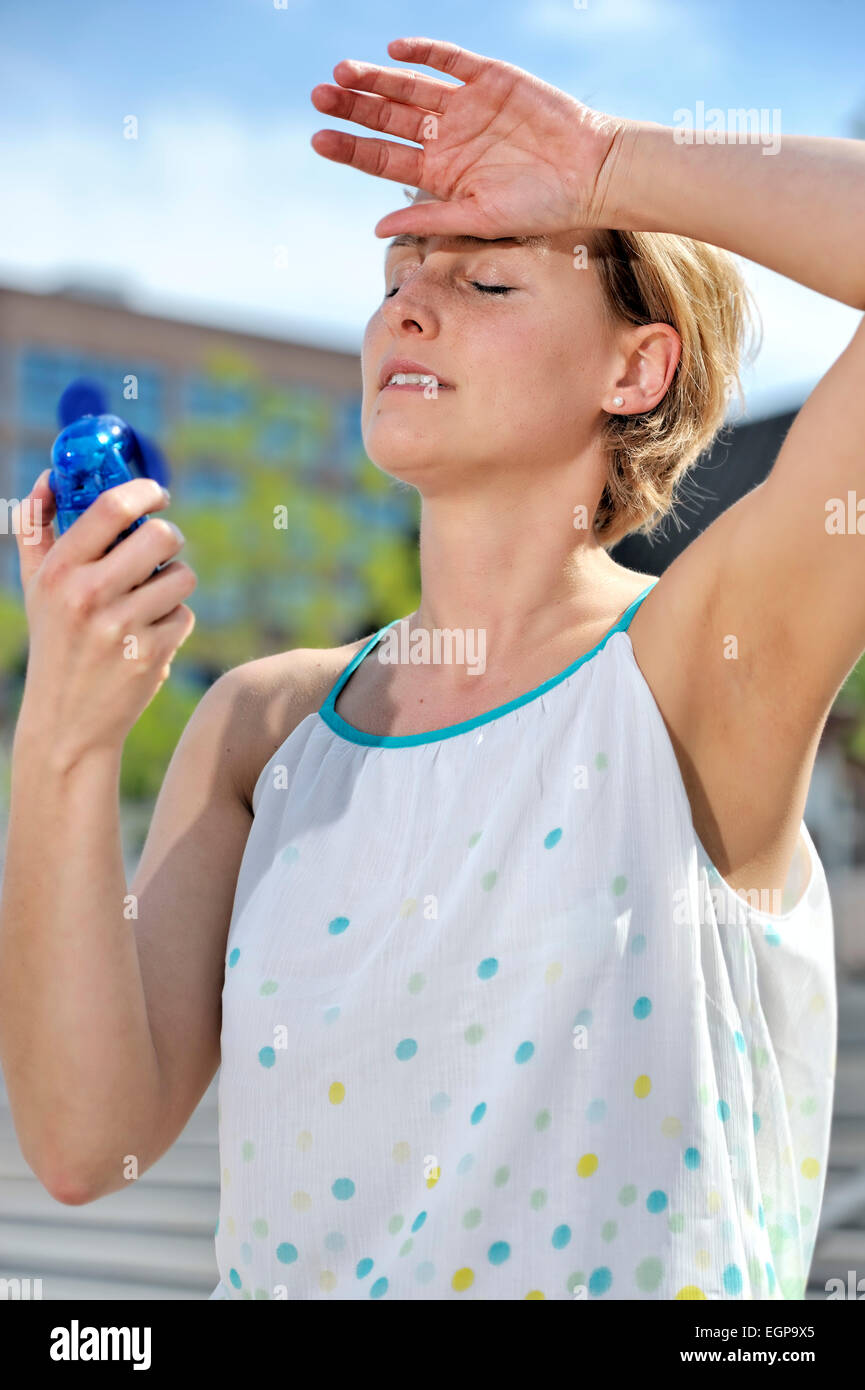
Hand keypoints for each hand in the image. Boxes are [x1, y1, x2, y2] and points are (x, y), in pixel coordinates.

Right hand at [13, 472, 197, 766]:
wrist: (67, 721)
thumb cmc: (55, 640)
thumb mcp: (35, 586)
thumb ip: (37, 527)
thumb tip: (51, 475)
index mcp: (60, 571)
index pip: (111, 507)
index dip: (145, 490)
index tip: (157, 493)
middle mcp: (89, 595)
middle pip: (161, 536)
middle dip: (169, 538)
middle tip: (161, 547)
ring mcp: (122, 626)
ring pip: (182, 576)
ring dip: (174, 583)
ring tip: (150, 599)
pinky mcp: (151, 654)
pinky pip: (184, 615)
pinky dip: (173, 621)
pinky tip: (148, 635)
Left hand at [310, 36, 625, 239]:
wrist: (589, 172)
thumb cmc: (539, 206)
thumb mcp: (478, 218)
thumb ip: (428, 216)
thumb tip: (377, 227)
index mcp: (439, 173)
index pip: (382, 158)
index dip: (350, 148)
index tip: (317, 139)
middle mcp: (446, 137)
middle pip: (388, 118)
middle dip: (353, 107)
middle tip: (319, 96)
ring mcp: (465, 105)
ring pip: (409, 87)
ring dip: (376, 78)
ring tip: (342, 73)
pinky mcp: (489, 77)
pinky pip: (449, 59)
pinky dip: (424, 52)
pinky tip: (396, 49)